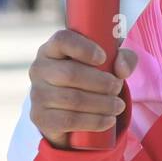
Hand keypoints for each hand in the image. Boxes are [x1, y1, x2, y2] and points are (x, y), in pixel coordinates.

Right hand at [29, 29, 136, 148]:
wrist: (70, 109)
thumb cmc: (91, 75)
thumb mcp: (111, 62)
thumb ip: (124, 58)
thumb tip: (122, 68)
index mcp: (53, 48)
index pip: (62, 40)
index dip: (83, 48)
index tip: (103, 58)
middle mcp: (40, 69)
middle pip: (70, 74)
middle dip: (101, 82)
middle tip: (117, 87)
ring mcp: (37, 94)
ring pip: (72, 99)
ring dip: (102, 103)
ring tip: (118, 106)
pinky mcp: (41, 118)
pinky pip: (69, 120)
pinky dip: (94, 121)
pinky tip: (109, 120)